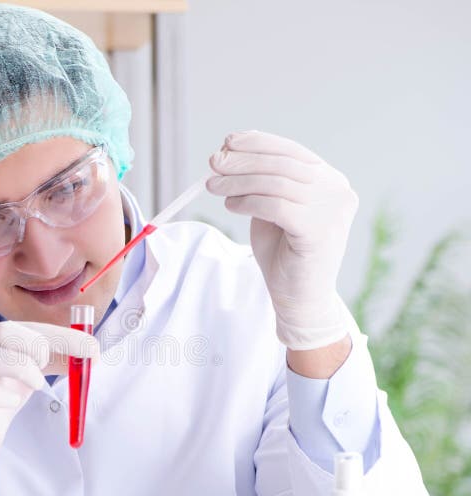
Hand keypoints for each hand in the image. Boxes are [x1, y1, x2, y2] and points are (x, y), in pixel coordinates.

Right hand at [0, 321, 98, 480]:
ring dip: (24, 372)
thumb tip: (93, 355)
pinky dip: (6, 397)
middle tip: (48, 365)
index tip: (92, 349)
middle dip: (36, 347)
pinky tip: (10, 402)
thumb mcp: (30, 369)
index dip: (64, 337)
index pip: (30, 326)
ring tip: (35, 384)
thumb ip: (58, 359)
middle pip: (4, 332)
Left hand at [206, 130, 357, 350]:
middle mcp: (337, 190)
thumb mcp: (271, 210)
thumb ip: (260, 184)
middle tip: (213, 163)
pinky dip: (248, 202)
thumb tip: (227, 154)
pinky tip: (231, 206)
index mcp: (329, 180)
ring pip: (276, 183)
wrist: (299, 299)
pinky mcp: (319, 229)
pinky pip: (276, 206)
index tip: (228, 142)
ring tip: (213, 186)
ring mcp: (333, 209)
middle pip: (283, 163)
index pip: (292, 151)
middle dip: (243, 160)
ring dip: (238, 181)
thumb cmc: (284, 255)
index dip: (258, 142)